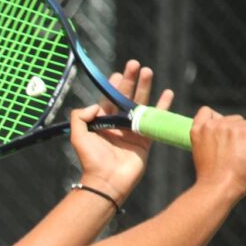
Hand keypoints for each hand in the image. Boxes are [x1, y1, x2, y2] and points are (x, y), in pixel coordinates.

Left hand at [68, 60, 173, 203]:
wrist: (108, 181)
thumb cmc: (91, 160)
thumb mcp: (78, 136)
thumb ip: (80, 117)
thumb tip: (96, 105)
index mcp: (102, 122)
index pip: (109, 99)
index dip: (114, 86)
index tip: (119, 73)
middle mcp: (118, 124)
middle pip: (126, 97)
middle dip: (131, 80)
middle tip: (135, 64)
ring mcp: (133, 131)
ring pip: (141, 104)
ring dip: (146, 87)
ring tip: (149, 71)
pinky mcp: (146, 139)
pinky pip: (156, 119)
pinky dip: (162, 106)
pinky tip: (168, 93)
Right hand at [188, 107, 245, 200]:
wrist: (217, 188)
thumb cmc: (210, 179)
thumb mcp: (201, 156)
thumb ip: (207, 145)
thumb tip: (220, 146)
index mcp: (197, 130)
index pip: (206, 112)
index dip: (216, 119)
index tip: (223, 131)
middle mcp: (211, 125)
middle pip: (231, 119)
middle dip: (237, 129)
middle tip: (242, 146)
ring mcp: (228, 128)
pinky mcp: (243, 133)